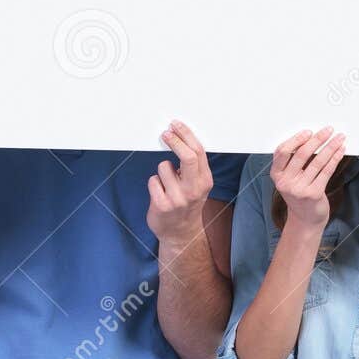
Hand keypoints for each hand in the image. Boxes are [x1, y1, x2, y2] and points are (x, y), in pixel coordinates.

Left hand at [146, 120, 213, 244]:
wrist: (180, 233)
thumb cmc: (187, 203)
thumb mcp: (198, 185)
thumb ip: (194, 166)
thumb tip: (180, 137)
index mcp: (205, 181)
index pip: (198, 152)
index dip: (185, 135)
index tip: (175, 125)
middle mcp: (194, 190)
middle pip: (187, 156)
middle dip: (175, 140)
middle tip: (165, 133)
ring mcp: (178, 199)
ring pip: (164, 167)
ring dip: (162, 172)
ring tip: (167, 184)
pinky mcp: (162, 205)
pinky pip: (153, 181)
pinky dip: (154, 184)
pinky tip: (160, 193)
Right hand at [270, 128, 344, 230]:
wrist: (305, 219)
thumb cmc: (299, 193)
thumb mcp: (289, 178)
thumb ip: (293, 161)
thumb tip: (311, 137)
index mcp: (277, 175)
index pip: (282, 152)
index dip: (296, 140)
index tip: (309, 132)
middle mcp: (285, 182)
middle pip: (301, 154)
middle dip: (317, 139)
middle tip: (328, 130)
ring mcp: (299, 189)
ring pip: (317, 162)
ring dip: (330, 147)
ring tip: (339, 138)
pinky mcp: (313, 194)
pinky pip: (326, 171)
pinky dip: (335, 159)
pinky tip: (340, 151)